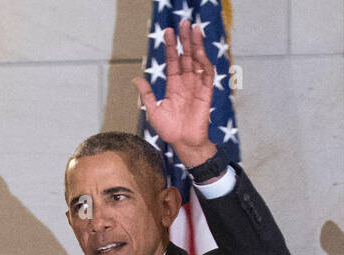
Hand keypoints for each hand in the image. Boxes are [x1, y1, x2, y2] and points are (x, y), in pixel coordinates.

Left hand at [133, 18, 214, 166]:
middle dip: (185, 39)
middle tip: (184, 22)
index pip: (173, 60)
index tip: (168, 31)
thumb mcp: (153, 110)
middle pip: (186, 56)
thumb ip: (146, 93)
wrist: (183, 143)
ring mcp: (196, 87)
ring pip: (197, 61)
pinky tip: (200, 51)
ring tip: (194, 30)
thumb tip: (136, 78)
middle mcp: (186, 83)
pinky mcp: (205, 93)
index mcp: (174, 85)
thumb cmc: (169, 130)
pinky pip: (207, 74)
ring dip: (196, 45)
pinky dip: (204, 62)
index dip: (170, 46)